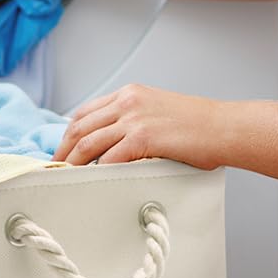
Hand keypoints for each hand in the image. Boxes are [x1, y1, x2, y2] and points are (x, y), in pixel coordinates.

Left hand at [54, 82, 226, 170]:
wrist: (224, 127)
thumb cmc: (197, 125)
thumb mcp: (158, 111)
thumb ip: (133, 121)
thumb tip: (111, 147)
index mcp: (129, 93)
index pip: (84, 113)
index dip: (68, 135)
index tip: (61, 153)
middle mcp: (128, 101)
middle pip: (79, 127)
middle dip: (63, 152)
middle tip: (54, 171)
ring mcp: (134, 118)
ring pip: (88, 143)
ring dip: (72, 165)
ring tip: (65, 181)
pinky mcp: (143, 137)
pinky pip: (109, 158)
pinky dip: (96, 172)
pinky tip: (92, 184)